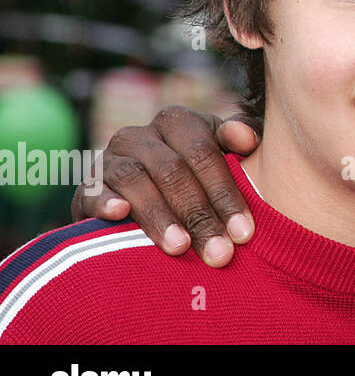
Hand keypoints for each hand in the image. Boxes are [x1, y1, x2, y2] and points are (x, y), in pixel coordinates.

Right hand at [72, 105, 262, 266]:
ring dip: (159, 216)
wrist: (140, 196)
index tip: (244, 232)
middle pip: (173, 171)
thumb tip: (248, 140)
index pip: (204, 153)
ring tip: (180, 247)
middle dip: (199, 215)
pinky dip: (105, 201)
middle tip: (219, 253)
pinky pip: (91, 190)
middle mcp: (140, 134)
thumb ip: (239, 140)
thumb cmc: (195, 175)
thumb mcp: (221, 154)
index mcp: (177, 122)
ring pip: (135, 180)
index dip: (225, 192)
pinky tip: (120, 214)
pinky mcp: (85, 185)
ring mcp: (109, 158)